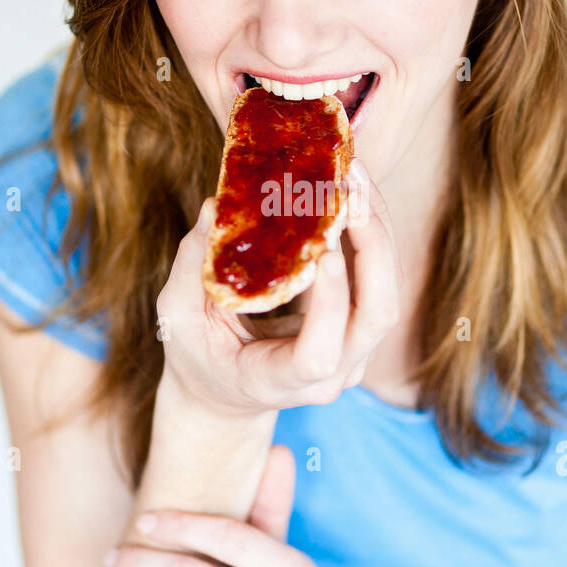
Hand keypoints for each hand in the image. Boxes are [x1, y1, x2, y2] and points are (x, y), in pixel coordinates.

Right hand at [156, 157, 401, 417]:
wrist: (226, 391)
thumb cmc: (197, 356)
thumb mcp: (180, 317)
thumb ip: (192, 267)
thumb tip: (215, 209)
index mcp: (281, 380)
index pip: (319, 354)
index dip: (329, 305)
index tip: (326, 253)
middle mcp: (331, 372)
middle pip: (376, 316)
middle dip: (373, 248)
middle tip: (350, 190)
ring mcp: (353, 351)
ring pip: (387, 292)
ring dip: (378, 229)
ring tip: (354, 175)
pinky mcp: (360, 324)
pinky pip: (380, 278)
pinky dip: (372, 230)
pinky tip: (354, 188)